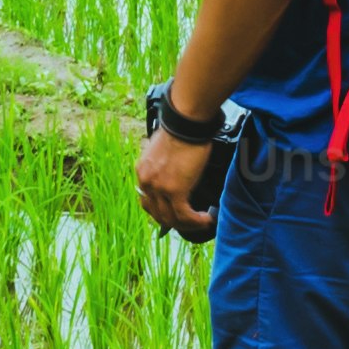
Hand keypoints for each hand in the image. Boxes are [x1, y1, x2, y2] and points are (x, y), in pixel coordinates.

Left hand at [132, 124, 222, 239]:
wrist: (186, 123)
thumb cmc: (181, 131)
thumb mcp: (165, 151)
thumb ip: (165, 167)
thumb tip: (176, 177)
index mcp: (142, 172)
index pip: (148, 202)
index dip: (163, 213)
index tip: (177, 215)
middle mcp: (146, 182)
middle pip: (158, 214)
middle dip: (176, 223)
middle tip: (192, 223)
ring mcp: (159, 188)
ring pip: (171, 218)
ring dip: (188, 225)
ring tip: (202, 222)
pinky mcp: (174, 191)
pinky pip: (184, 215)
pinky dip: (196, 221)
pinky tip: (206, 219)